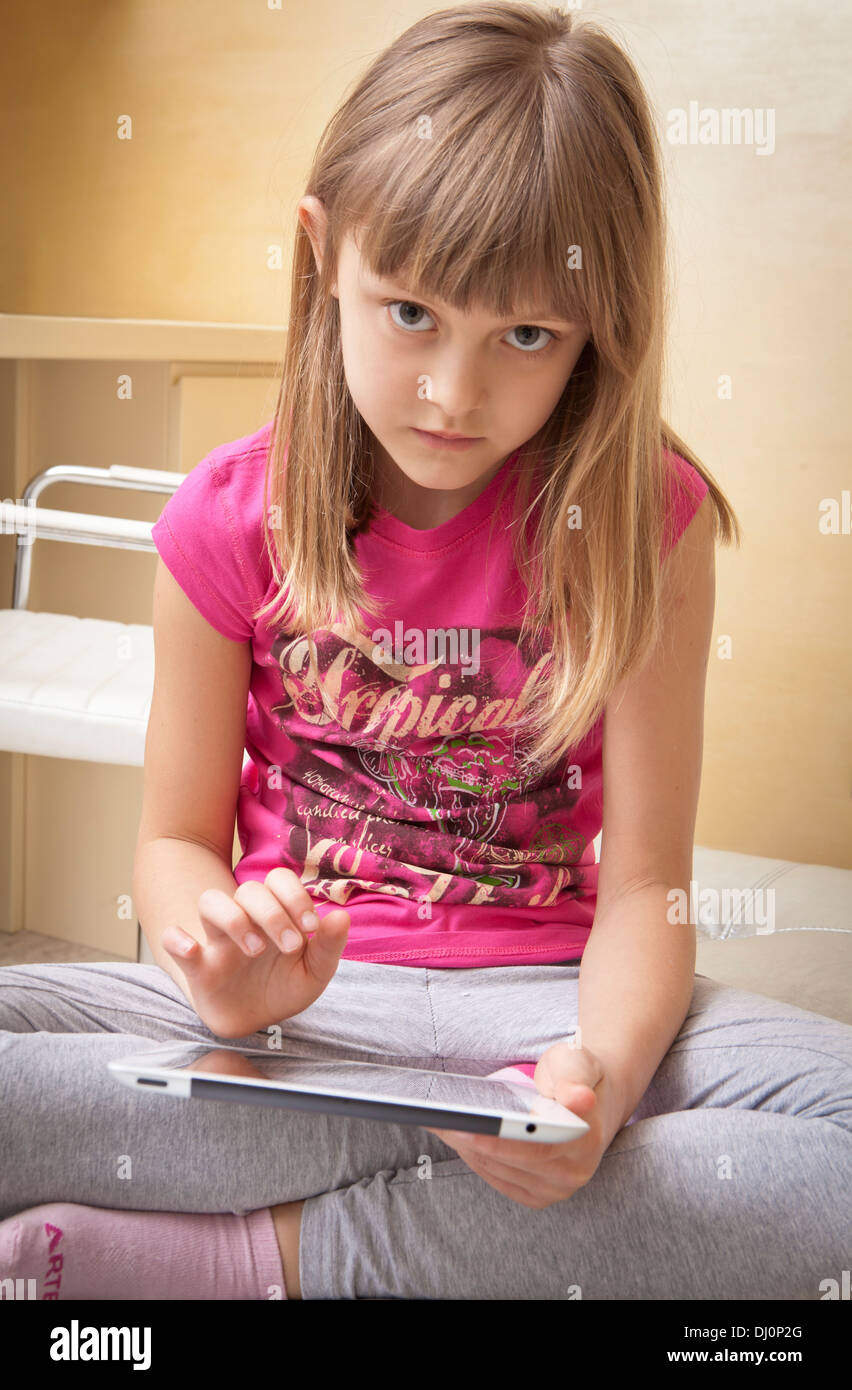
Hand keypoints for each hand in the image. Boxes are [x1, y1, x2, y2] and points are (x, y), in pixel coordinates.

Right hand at [160, 868, 349, 1038]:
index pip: (278, 880)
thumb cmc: (285, 987)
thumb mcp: (315, 971)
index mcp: (274, 914)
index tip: (311, 926)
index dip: (295, 895)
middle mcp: (245, 919)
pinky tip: (192, 950)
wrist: (256, 1022)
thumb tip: (342, 916)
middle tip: (291, 945)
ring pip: (211, 901)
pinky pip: (172, 939)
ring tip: (256, 950)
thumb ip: (329, 945)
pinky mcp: (196, 967)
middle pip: (248, 890)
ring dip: (233, 918)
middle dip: (273, 914)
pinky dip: (177, 939)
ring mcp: (217, 940)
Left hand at [424, 1041, 626, 1208]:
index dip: (497, 1138)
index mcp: (586, 1139)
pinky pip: (497, 1179)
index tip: (464, 1125)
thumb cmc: (576, 1075)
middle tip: (437, 1119)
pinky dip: (474, 1157)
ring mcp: (555, 1189)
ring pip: (497, 1170)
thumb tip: (578, 1099)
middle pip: (509, 1160)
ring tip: (440, 1123)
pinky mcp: (538, 1196)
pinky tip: (457, 1136)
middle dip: (470, 1138)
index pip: (535, 1146)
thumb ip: (574, 1077)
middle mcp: (573, 1172)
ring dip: (466, 1147)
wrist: (592, 1099)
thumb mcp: (577, 1061)